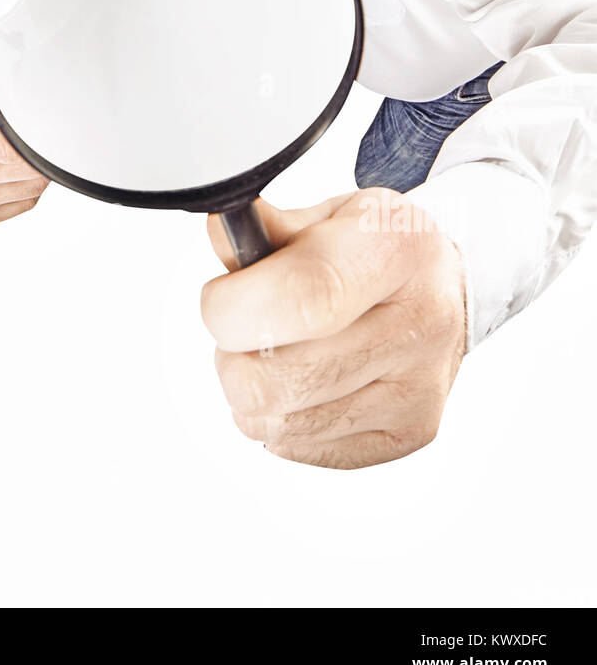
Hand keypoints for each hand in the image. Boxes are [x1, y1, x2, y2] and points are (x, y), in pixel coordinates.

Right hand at [0, 78, 49, 224]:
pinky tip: (17, 174)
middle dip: (41, 155)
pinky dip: (30, 188)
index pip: (10, 149)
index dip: (33, 142)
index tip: (44, 132)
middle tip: (39, 141)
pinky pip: (26, 204)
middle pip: (27, 171)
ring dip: (39, 172)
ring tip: (25, 157)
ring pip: (33, 189)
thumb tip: (22, 80)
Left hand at [201, 189, 466, 468]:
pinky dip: (281, 421)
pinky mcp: (409, 432)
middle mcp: (420, 322)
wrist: (445, 288)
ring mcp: (418, 387)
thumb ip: (266, 230)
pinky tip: (303, 383)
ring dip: (253, 394)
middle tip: (244, 329)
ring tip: (275, 353)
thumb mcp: (327, 216)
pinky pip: (301, 447)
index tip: (219, 299)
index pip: (302, 298)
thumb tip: (222, 234)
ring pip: (282, 423)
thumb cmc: (374, 249)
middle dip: (233, 356)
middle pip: (282, 377)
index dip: (236, 307)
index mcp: (397, 249)